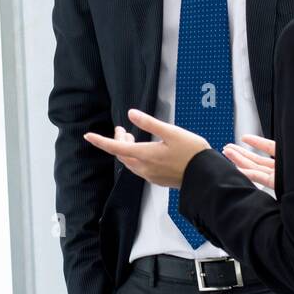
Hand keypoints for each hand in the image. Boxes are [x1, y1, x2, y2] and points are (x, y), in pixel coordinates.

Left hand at [83, 109, 210, 189]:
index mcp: (145, 155)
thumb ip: (150, 123)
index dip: (101, 141)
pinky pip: (139, 168)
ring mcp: (151, 175)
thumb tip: (131, 114)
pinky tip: (144, 151)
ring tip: (130, 137)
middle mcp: (145, 168)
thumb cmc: (192, 153)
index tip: (88, 136)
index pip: (116, 148)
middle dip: (117, 142)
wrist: (205, 177)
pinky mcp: (158, 179)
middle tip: (121, 129)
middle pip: (122, 155)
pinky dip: (136, 157)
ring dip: (126, 150)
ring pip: (130, 162)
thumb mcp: (172, 132)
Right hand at [222, 135, 277, 189]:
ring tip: (226, 152)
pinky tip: (237, 169)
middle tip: (227, 148)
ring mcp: (278, 177)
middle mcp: (281, 168)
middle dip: (241, 153)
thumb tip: (276, 134)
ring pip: (255, 168)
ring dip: (239, 160)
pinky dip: (248, 173)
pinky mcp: (276, 184)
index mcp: (286, 158)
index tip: (244, 138)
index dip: (256, 142)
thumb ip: (277, 146)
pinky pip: (260, 177)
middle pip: (258, 160)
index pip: (269, 147)